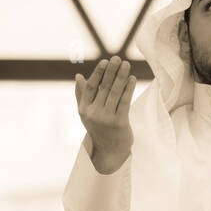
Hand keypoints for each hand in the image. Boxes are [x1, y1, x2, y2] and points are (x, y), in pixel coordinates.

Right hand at [75, 56, 135, 173]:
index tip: (105, 61)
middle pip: (104, 87)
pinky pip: (125, 102)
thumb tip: (78, 76)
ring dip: (121, 77)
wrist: (110, 152)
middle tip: (118, 58)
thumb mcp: (87, 114)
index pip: (91, 87)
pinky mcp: (119, 123)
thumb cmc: (99, 129)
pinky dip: (129, 89)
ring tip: (127, 65)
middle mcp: (94, 113)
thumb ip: (82, 95)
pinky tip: (132, 79)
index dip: (98, 73)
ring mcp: (106, 119)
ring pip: (115, 93)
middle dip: (112, 71)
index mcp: (84, 109)